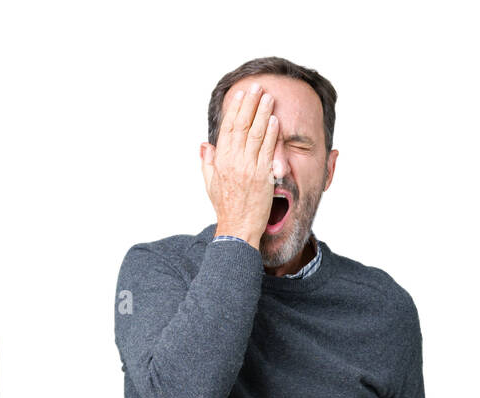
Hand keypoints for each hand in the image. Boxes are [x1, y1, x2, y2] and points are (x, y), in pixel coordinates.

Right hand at [201, 81, 280, 249]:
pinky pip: (267, 151)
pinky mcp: (262, 177)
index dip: (235, 109)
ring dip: (263, 113)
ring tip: (268, 97)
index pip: (228, 128)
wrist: (237, 228)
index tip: (241, 95)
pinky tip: (274, 120)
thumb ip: (207, 162)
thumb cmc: (226, 207)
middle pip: (242, 126)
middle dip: (250, 104)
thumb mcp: (210, 184)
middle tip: (257, 87)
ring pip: (256, 134)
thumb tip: (204, 145)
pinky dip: (271, 134)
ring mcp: (248, 168)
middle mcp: (233, 162)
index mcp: (220, 161)